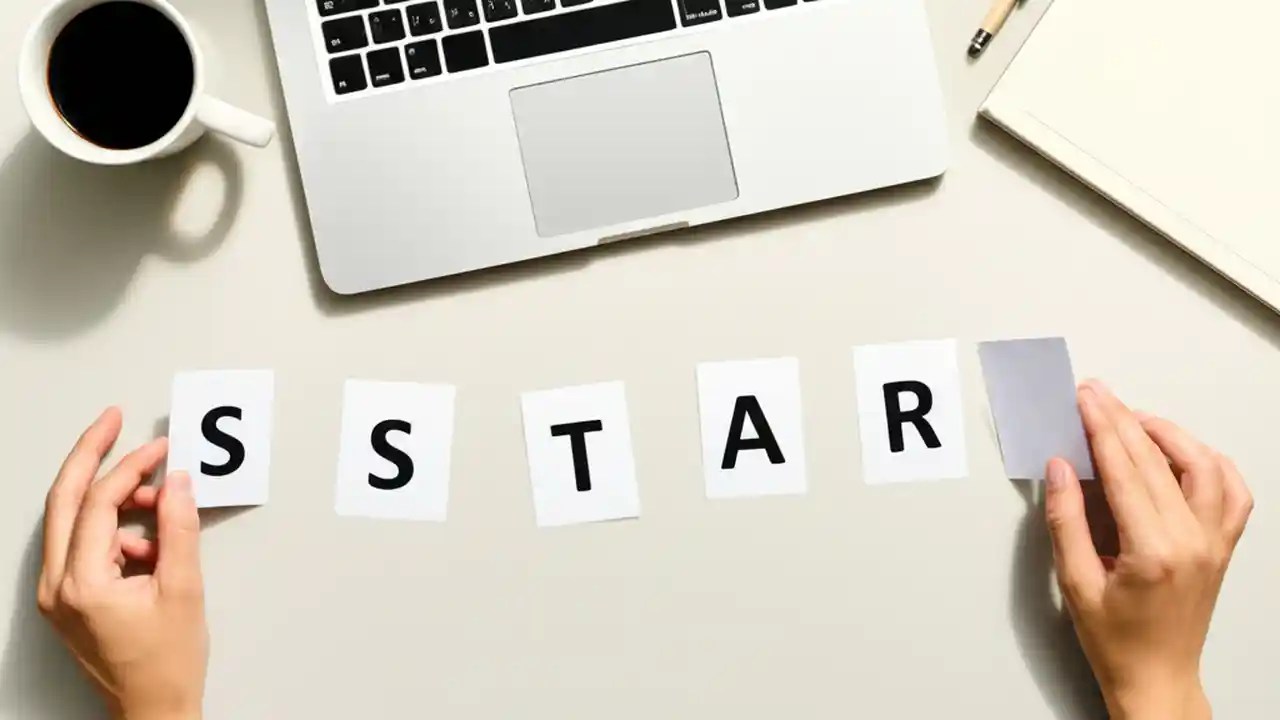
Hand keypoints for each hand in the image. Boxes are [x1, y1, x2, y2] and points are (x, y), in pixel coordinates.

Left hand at [37, 408, 207, 719]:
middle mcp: (58, 587)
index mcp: (82, 584)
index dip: (131, 468)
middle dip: (90, 455)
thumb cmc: (166, 664)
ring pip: (74, 521)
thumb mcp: (184, 589)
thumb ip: (180, 528)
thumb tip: (177, 484)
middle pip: (64, 500)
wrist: (153, 710)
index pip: (99, 504)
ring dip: (114, 503)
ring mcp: (58, 593)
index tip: (159, 449)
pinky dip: (116, 532)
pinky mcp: (69, 598)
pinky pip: (85, 545)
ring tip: (159, 510)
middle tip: (112, 421)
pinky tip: (150, 547)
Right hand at [1045, 382, 1252, 719]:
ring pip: (1204, 466)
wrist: (1158, 676)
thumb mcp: (1073, 583)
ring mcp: (1216, 541)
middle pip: (1158, 460)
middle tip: (1097, 395)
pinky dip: (1210, 462)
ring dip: (1168, 435)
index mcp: (1154, 552)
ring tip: (1133, 420)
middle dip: (1123, 420)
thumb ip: (1066, 521)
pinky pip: (1232, 491)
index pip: (1126, 471)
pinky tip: (1183, 452)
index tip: (1085, 399)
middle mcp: (1193, 541)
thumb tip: (1060, 468)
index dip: (1101, 428)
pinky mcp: (1224, 545)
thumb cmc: (1115, 639)